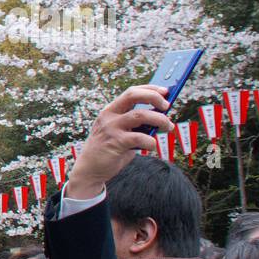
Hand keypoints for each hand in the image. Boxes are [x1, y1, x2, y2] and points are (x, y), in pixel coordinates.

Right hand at [67, 85, 170, 199]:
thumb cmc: (110, 149)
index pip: (131, 92)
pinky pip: (139, 138)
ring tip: (168, 127)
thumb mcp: (121, 132)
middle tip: (167, 106)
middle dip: (154, 97)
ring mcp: (110, 128)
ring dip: (159, 119)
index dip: (150, 89)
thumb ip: (136, 124)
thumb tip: (161, 117)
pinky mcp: (115, 142)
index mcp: (110, 111)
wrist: (90, 170)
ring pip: (140, 115)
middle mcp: (109, 116)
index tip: (166, 92)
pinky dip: (151, 142)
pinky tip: (152, 146)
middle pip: (133, 96)